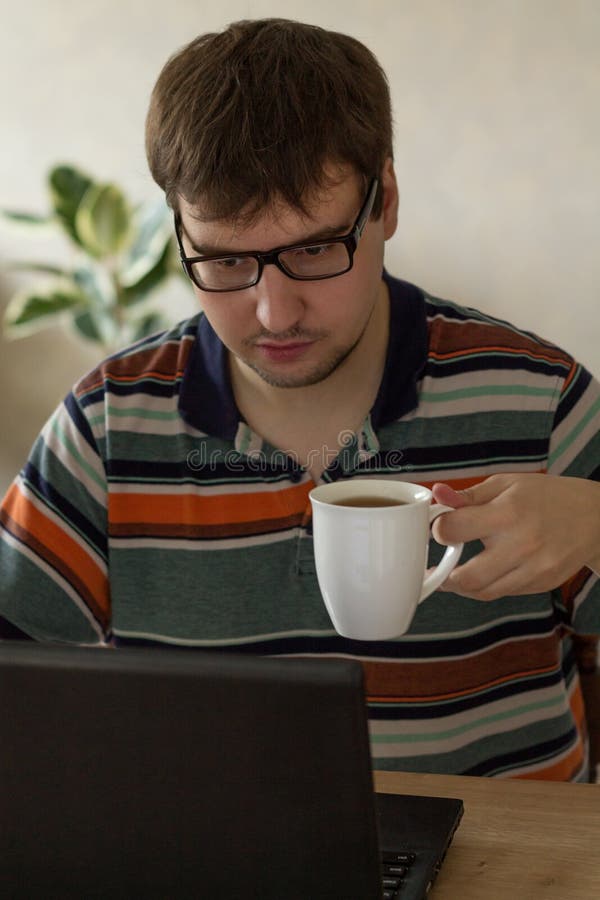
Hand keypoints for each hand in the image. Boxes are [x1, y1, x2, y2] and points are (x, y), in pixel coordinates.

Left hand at [431, 474, 599, 600]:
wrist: (595, 518)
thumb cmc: (546, 496)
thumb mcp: (507, 484)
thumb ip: (468, 496)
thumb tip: (437, 495)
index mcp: (508, 513)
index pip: (453, 530)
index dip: (438, 530)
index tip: (439, 528)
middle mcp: (522, 545)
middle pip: (466, 577)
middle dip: (443, 575)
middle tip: (436, 568)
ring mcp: (534, 570)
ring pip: (483, 592)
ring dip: (462, 586)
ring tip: (454, 574)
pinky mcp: (541, 584)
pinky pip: (503, 593)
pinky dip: (487, 586)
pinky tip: (485, 572)